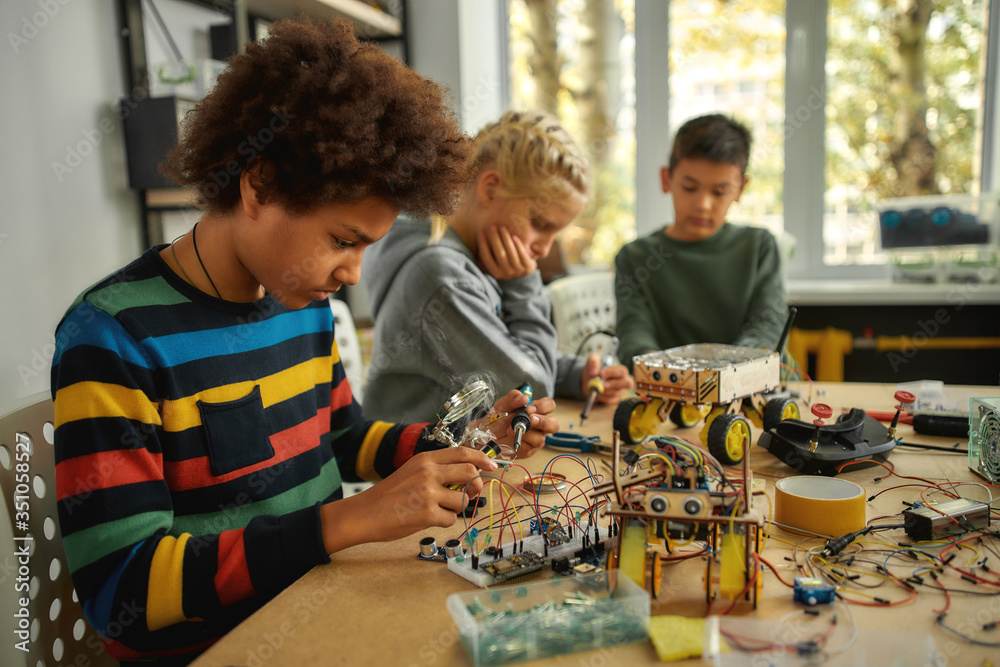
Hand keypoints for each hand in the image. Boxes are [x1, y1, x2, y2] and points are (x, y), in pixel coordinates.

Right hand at [319, 447, 496, 552]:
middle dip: (475, 486)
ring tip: (437, 509)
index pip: (463, 452)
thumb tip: (470, 477)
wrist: (364, 513)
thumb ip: (437, 470)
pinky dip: (444, 522)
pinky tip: (428, 519)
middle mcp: (428, 472)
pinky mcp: (427, 513)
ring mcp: (428, 492)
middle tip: (469, 493)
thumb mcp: (412, 472)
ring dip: (456, 508)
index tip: (492, 466)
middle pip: (470, 473)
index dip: (482, 458)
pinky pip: (451, 519)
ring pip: (463, 500)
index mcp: (425, 459)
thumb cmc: (389, 495)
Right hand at [477, 225, 536, 280]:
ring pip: (511, 253)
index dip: (483, 245)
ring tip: (502, 228)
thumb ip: (485, 257)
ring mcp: (518, 271)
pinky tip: (513, 236)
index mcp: (495, 273)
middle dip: (495, 239)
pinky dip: (518, 245)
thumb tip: (471, 246)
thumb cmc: (505, 264)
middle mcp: (506, 274)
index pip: (487, 258)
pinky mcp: (528, 267)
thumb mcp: (495, 263)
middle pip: (499, 254)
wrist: (524, 272)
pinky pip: (522, 255)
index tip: (481, 232)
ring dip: (506, 239)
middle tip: (492, 226)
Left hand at [477, 388, 558, 458]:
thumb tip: (525, 398)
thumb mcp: (503, 404)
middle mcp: (539, 426)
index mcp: (536, 411)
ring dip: (527, 434)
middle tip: (530, 420)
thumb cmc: (498, 419)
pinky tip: (511, 438)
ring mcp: (535, 439)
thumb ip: (513, 397)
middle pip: (554, 424)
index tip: (529, 408)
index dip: (543, 407)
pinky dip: (520, 442)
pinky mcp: (528, 450)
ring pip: (541, 438)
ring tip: (511, 430)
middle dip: (543, 422)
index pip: (549, 406)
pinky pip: (530, 448)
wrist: (485, 434)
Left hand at [581, 353, 633, 404]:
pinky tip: (597, 393)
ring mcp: (620, 391)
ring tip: (596, 387)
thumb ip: (593, 362)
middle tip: (603, 385)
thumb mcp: (592, 360)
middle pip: (627, 383)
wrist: (589, 379)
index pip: (621, 372)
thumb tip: (593, 372)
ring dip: (605, 391)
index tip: (601, 373)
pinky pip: (611, 400)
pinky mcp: (615, 399)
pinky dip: (602, 397)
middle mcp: (624, 381)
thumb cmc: (595, 369)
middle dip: (614, 384)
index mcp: (620, 370)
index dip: (612, 373)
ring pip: (617, 393)